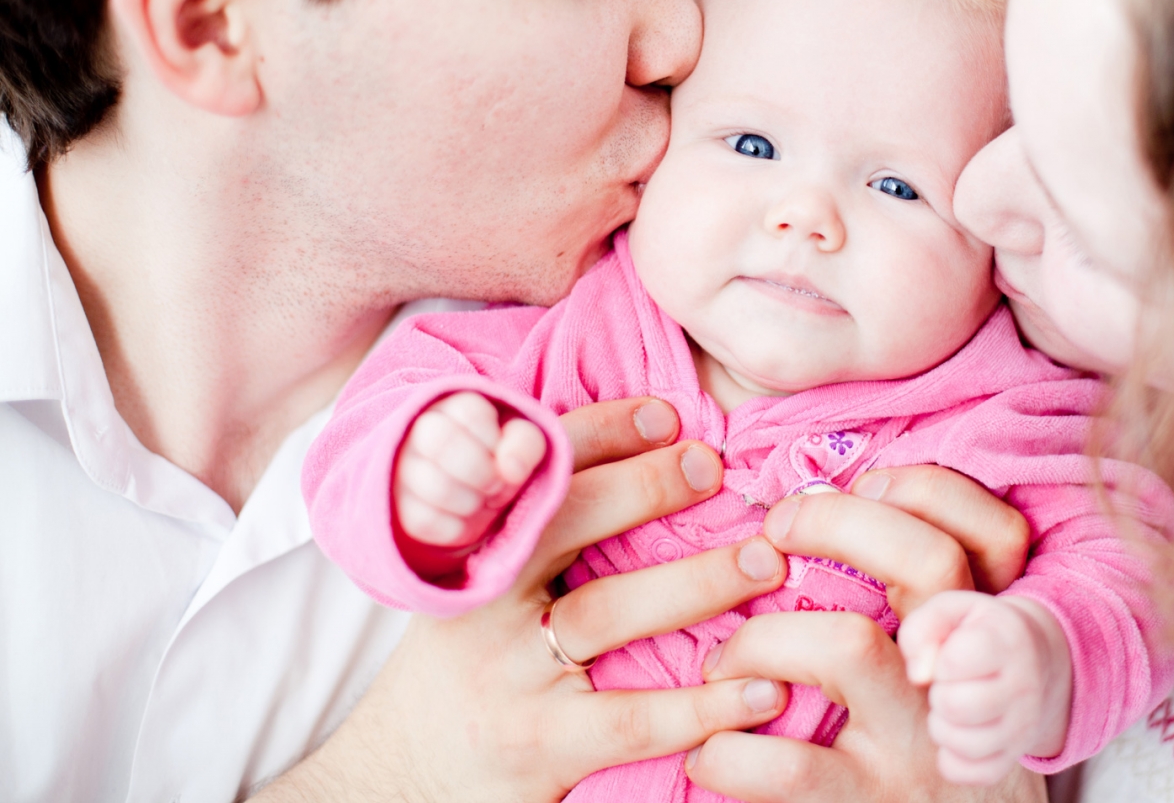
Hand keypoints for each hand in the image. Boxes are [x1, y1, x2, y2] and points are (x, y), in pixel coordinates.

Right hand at [256, 397, 793, 802]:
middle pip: (564, 523)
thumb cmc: (469, 660)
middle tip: (717, 469)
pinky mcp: (539, 743)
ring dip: (696, 582)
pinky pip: (632, 718)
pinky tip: (762, 691)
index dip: (600, 432)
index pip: (534, 471)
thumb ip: (536, 527)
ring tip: (765, 563)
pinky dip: (703, 705)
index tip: (668, 414)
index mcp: (476, 547)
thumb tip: (644, 453)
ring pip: (605, 611)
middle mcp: (484, 599)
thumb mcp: (480, 583)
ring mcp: (509, 673)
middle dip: (646, 486)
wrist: (400, 774)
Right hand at [393, 392, 547, 573]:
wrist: (476, 495)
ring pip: (435, 486)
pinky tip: (462, 517)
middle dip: (481, 472)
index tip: (503, 460)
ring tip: (479, 500)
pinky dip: (456, 528)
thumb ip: (526, 445)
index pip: (470, 413)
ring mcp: (402, 467)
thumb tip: (510, 469)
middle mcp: (418, 429)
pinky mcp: (396, 506)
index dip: (494, 443)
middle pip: (441, 441)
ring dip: (472, 502)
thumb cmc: (500, 459)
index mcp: (453, 406)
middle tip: (494, 484)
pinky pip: (424, 521)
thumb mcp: (524, 444)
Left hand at [686, 465, 1044, 802]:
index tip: (863, 484)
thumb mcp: (956, 663)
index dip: (928, 490)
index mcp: (987, 630)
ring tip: (722, 660)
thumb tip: (815, 498)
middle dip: (840, 521)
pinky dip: (728, 752)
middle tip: (774, 530)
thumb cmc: (933, 739)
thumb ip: (915, 592)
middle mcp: (965, 678)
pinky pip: (791, 765)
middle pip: (930, 563)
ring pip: (849, 647)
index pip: (996, 532)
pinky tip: (709, 751)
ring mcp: (921, 742)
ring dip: (761, 637)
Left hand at [900, 591, 1071, 783]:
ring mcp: (1024, 725)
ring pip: (965, 744)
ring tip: (950, 708)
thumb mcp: (950, 611)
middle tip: (946, 686)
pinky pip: (974, 773)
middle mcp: (1024, 685)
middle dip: (938, 695)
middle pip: (956, 706)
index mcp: (1008, 640)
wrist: (1034, 658)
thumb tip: (919, 676)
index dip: (938, 661)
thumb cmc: (978, 631)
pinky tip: (956, 734)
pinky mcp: (1015, 755)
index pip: (955, 661)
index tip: (947, 657)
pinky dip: (953, 759)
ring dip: (943, 727)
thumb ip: (921, 630)